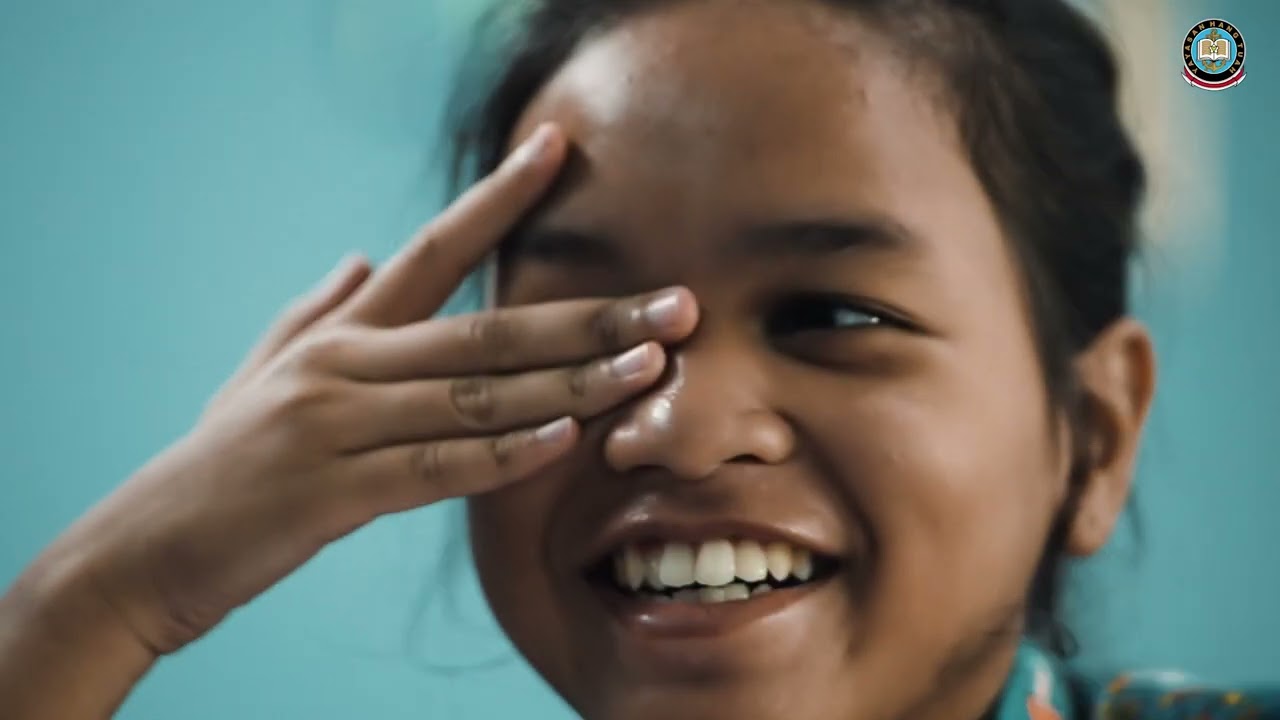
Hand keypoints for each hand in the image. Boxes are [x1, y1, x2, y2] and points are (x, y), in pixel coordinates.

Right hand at [21, 124, 698, 657]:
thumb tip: (357, 254)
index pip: (435, 247)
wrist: (152, 545)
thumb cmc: (226, 457)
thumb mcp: (264, 368)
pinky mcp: (335, 490)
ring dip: (572, 384)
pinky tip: (565, 442)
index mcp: (342, 331)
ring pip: (478, 397)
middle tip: (675, 304)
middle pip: (489, 330)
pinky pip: (437, 469)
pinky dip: (503, 457)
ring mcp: (341, 423)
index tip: (559, 149)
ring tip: (648, 367)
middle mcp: (347, 363)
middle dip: (589, 316)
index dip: (499, 196)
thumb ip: (318, 309)